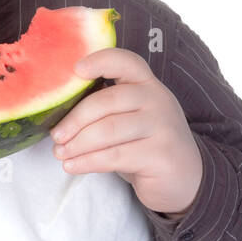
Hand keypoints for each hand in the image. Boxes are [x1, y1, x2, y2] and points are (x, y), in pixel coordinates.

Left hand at [49, 49, 203, 218]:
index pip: (126, 61)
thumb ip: (107, 109)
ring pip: (108, 131)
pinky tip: (72, 166)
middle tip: (56, 136)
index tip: (75, 69)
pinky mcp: (160, 154)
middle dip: (75, 119)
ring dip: (78, 144)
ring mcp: (162, 126)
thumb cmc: (146, 145)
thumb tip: (59, 114)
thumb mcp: (131, 120)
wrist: (186, 179)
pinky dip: (87, 162)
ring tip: (60, 154)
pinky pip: (114, 156)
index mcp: (147, 85)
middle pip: (107, 101)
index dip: (100, 60)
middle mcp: (157, 100)